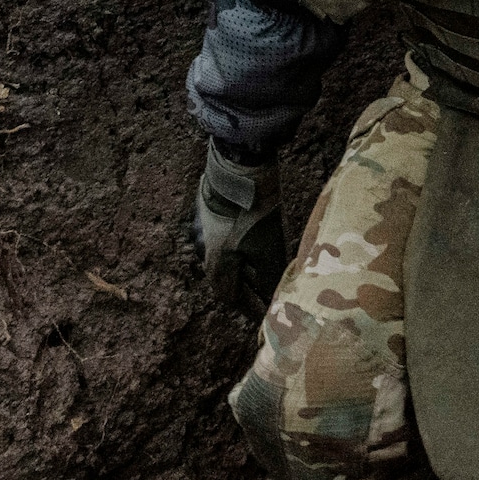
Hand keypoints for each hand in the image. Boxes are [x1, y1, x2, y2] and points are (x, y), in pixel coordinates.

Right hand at [195, 140, 286, 301]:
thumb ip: (269, 276)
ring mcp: (206, 226)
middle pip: (227, 277)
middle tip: (265, 295)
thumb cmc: (253, 212)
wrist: (237, 165)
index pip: (231, 297)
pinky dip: (243, 246)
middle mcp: (205, 248)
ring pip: (227, 255)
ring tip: (264, 270)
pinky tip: (257, 240)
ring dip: (245, 266)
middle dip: (247, 288)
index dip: (249, 308)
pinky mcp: (212, 206)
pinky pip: (228, 236)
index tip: (263, 314)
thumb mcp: (268, 248)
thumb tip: (273, 297)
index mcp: (215, 264)